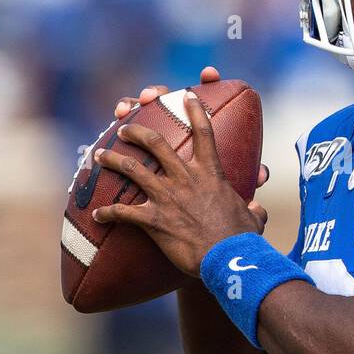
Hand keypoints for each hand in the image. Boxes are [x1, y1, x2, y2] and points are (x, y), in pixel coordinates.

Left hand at [111, 66, 269, 231]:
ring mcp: (166, 197)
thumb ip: (253, 208)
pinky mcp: (153, 220)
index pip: (204, 132)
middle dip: (136, 131)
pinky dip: (107, 212)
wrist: (226, 258)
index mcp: (211, 173)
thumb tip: (258, 208)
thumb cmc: (241, 238)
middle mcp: (185, 179)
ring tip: (98, 154)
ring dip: (112, 159)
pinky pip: (122, 212)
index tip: (187, 95)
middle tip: (124, 128)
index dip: (195, 110)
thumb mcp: (253, 218)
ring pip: (132, 168)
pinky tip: (95, 214)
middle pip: (155, 143)